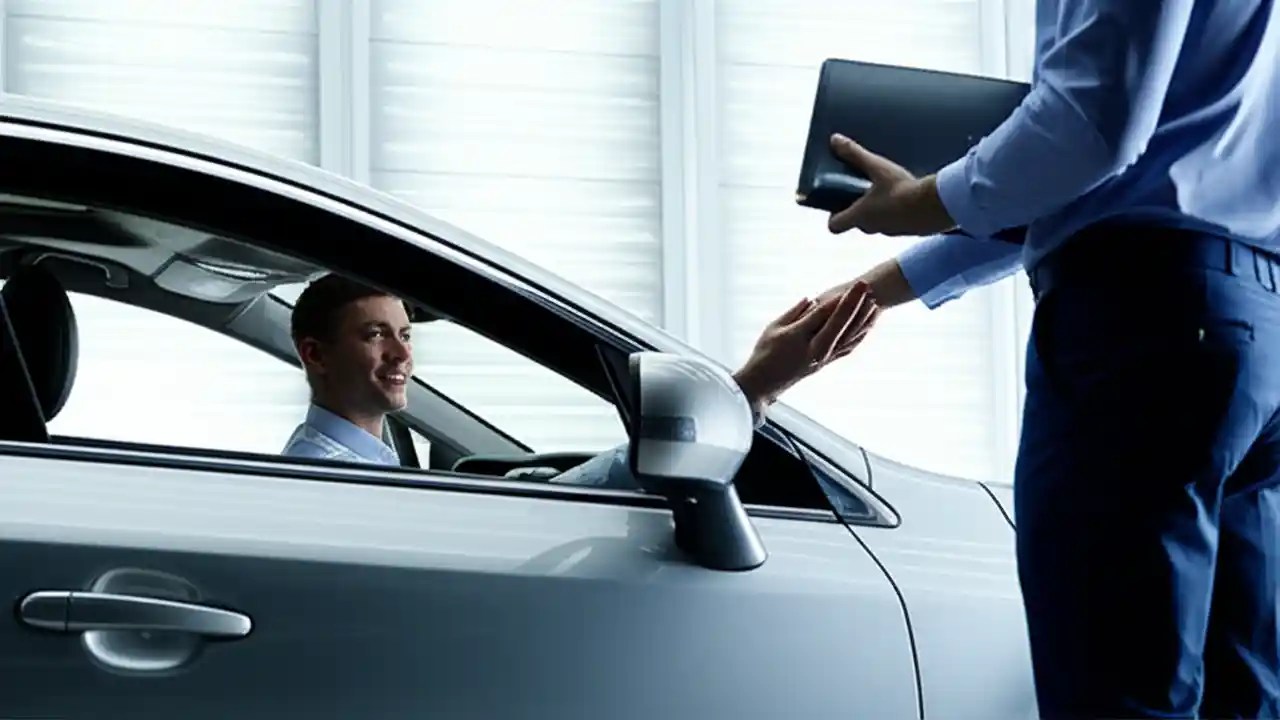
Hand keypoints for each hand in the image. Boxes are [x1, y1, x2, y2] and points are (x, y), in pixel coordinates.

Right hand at [733, 281, 880, 411]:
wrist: (765, 382)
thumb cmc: (765, 352)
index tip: (852, 285)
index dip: (839, 299)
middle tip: (866, 285)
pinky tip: (867, 324)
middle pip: (840, 323)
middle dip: (855, 302)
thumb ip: (795, 313)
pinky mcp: (827, 362)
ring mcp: (824, 358)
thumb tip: (811, 300)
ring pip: (848, 336)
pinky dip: (859, 334)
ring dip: (862, 317)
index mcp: (800, 338)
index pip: (824, 314)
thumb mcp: (774, 328)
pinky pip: (848, 346)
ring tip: (873, 300)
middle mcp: (816, 350)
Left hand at [826, 133, 954, 236]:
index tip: (837, 204)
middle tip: (863, 192)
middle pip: (857, 223)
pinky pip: (898, 224)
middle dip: (858, 209)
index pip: (834, 225)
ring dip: (879, 212)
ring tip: (887, 192)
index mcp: (860, 215)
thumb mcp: (877, 168)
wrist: (935, 205)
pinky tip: (907, 199)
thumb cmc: (902, 189)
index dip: (833, 216)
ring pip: (878, 224)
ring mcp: (892, 231)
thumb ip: (855, 154)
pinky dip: (898, 214)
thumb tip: (835, 140)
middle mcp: (873, 228)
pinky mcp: (909, 231)